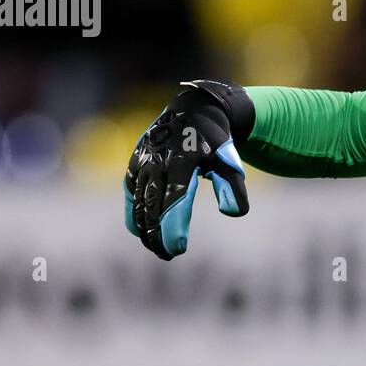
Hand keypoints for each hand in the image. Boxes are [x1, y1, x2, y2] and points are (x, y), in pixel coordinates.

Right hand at [124, 79, 254, 260]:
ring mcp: (143, 162)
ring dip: (145, 228)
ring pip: (138, 201)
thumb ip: (232, 186)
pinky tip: (140, 231)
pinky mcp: (134, 163)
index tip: (177, 248)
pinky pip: (130, 192)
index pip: (175, 199)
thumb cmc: (215, 141)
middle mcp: (157, 161)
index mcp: (182, 159)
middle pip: (152, 205)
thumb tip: (234, 212)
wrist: (192, 110)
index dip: (173, 225)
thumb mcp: (228, 159)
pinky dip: (133, 212)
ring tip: (156, 248)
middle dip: (157, 233)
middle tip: (167, 255)